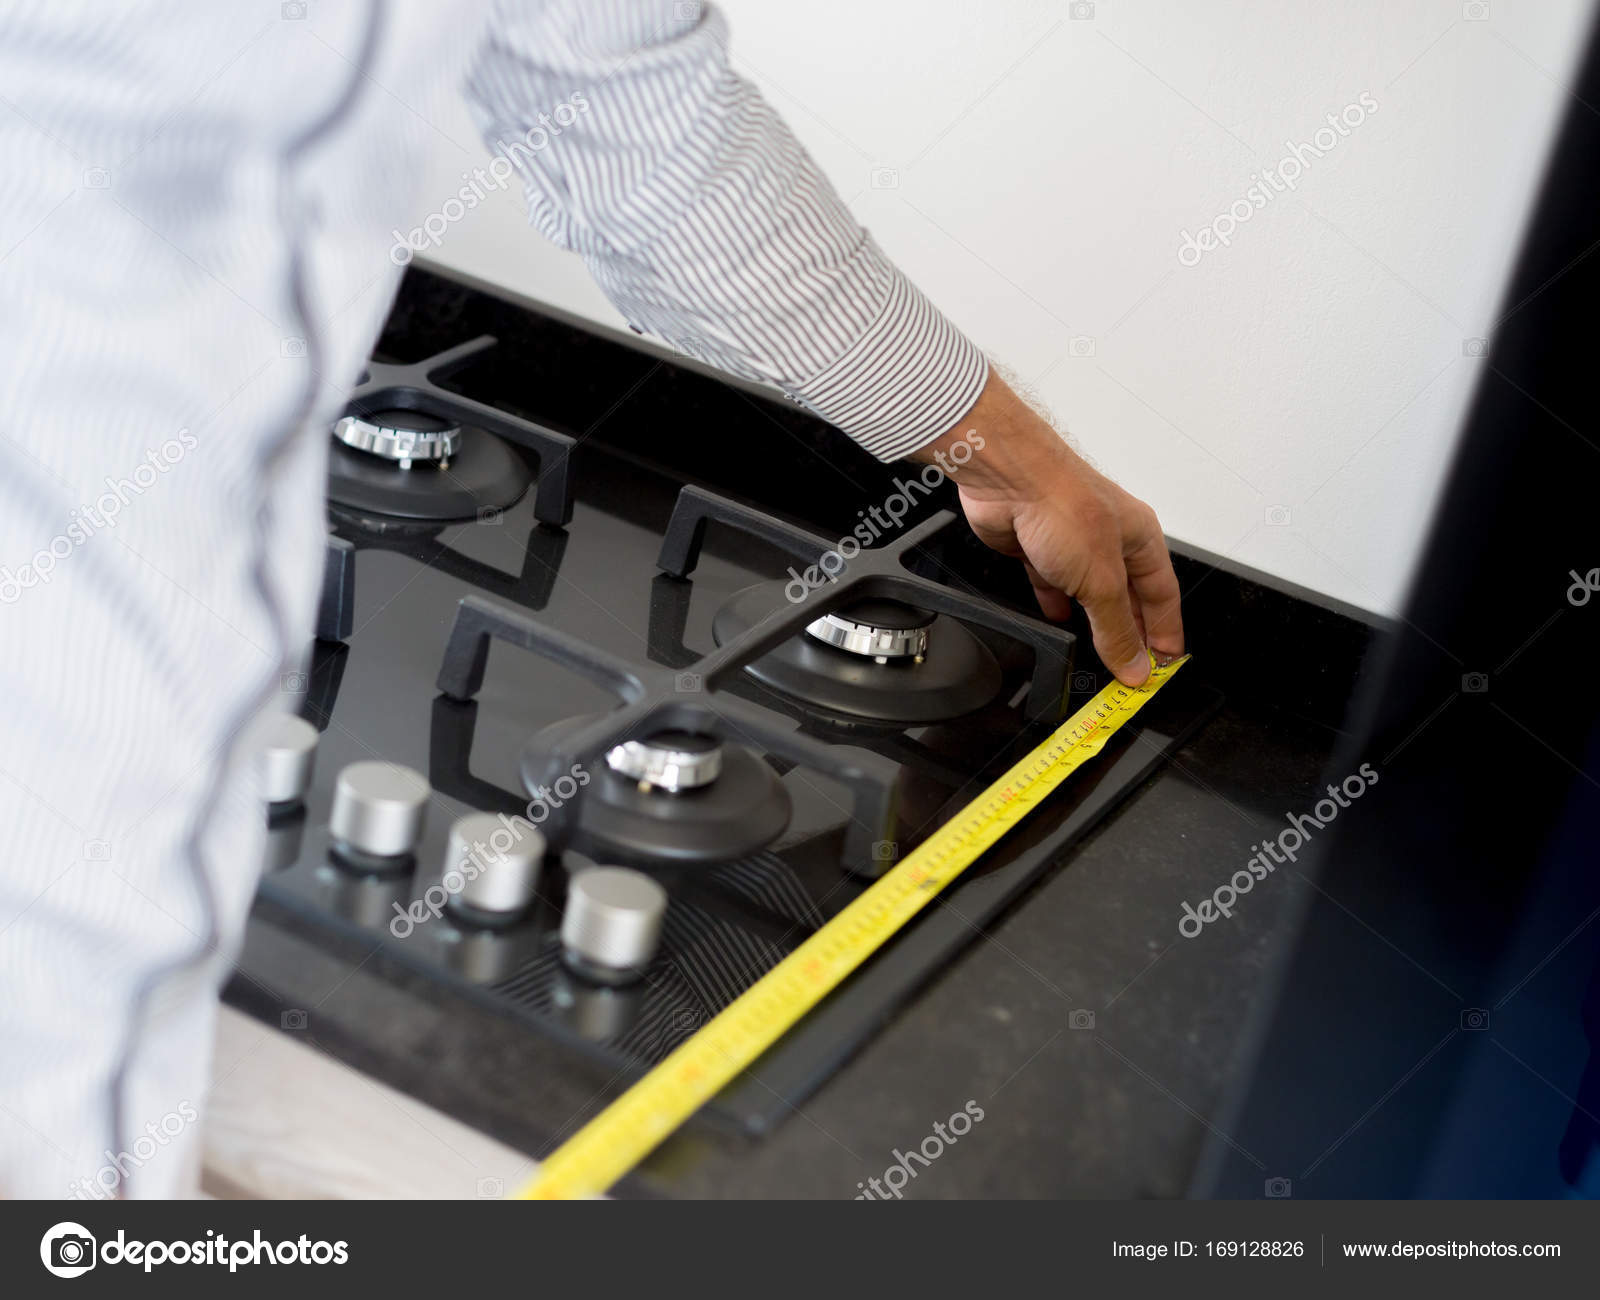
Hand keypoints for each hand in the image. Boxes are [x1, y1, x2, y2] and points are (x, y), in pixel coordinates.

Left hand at [912, 371, 1183, 686]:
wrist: (1009, 479)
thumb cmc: (1064, 504)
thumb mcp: (1101, 580)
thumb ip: (1117, 627)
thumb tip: (1134, 665)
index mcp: (1140, 539)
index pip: (1163, 595)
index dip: (1166, 631)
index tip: (1165, 663)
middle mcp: (1110, 540)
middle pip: (1128, 597)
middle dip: (1131, 633)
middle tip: (1132, 668)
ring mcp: (1072, 544)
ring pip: (1089, 593)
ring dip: (1094, 623)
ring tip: (1099, 655)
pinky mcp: (1037, 547)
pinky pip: (1051, 583)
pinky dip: (1056, 603)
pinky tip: (1058, 620)